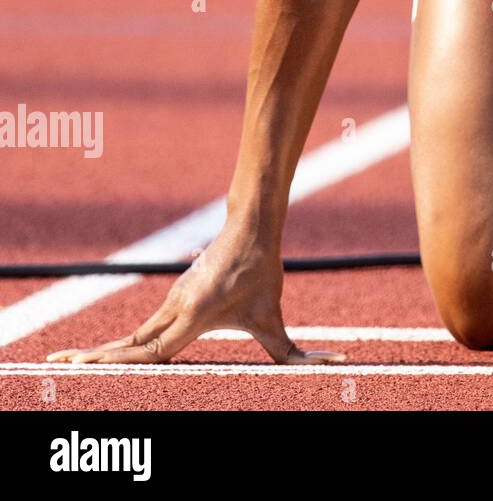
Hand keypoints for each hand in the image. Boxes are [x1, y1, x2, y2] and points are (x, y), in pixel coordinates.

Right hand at [46, 226, 344, 364]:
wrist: (251, 228)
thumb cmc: (263, 271)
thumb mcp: (274, 315)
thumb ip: (290, 350)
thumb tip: (334, 361)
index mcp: (192, 316)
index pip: (149, 349)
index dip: (117, 360)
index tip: (84, 365)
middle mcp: (174, 309)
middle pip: (130, 342)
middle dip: (96, 356)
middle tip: (57, 364)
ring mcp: (171, 302)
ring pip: (135, 334)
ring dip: (106, 350)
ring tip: (69, 363)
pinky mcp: (175, 299)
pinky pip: (146, 327)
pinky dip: (124, 341)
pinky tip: (105, 353)